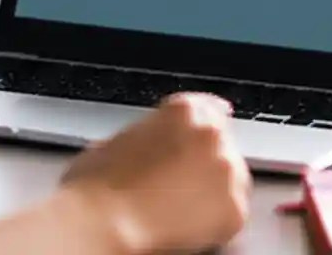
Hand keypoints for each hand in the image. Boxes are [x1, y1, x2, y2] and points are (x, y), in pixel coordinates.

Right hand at [0, 93, 250, 253]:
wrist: (102, 224)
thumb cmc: (96, 187)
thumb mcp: (116, 141)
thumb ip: (148, 136)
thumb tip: (151, 145)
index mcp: (184, 111)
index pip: (211, 107)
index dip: (206, 124)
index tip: (206, 135)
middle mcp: (212, 136)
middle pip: (222, 144)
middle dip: (205, 161)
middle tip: (176, 182)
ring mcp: (228, 172)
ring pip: (231, 179)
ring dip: (213, 189)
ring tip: (177, 207)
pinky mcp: (235, 209)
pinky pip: (232, 212)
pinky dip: (215, 220)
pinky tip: (186, 224)